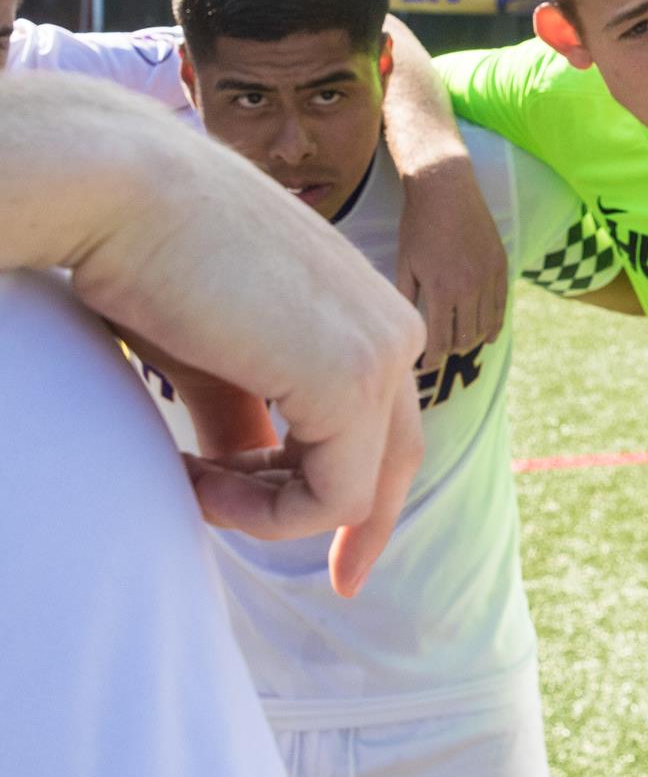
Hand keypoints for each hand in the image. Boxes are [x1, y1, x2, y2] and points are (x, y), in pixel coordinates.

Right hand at [14, 77, 428, 594]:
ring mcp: (381, 352)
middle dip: (363, 526)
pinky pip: (334, 493)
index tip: (334, 551)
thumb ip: (243, 413)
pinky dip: (269, 513)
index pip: (385, 421)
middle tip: (342, 585)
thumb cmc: (150, 257)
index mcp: (366, 310)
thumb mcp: (211, 352)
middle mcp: (391, 328)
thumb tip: (248, 473)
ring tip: (194, 490)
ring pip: (359, 486)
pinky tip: (201, 483)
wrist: (123, 191)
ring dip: (272, 511)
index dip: (359, 490)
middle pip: (394, 458)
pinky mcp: (352, 379)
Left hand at [396, 156, 510, 365]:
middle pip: (466, 337)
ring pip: (486, 325)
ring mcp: (489, 277)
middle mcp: (470, 287)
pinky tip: (489, 335)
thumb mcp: (404, 264)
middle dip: (452, 351)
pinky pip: (502, 305)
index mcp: (442, 290)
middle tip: (440, 354)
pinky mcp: (502, 266)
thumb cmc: (418, 225)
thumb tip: (407, 329)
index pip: (440, 340)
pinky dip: (496, 324)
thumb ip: (407, 299)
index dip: (432, 359)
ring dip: (473, 340)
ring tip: (461, 344)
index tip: (425, 367)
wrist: (446, 189)